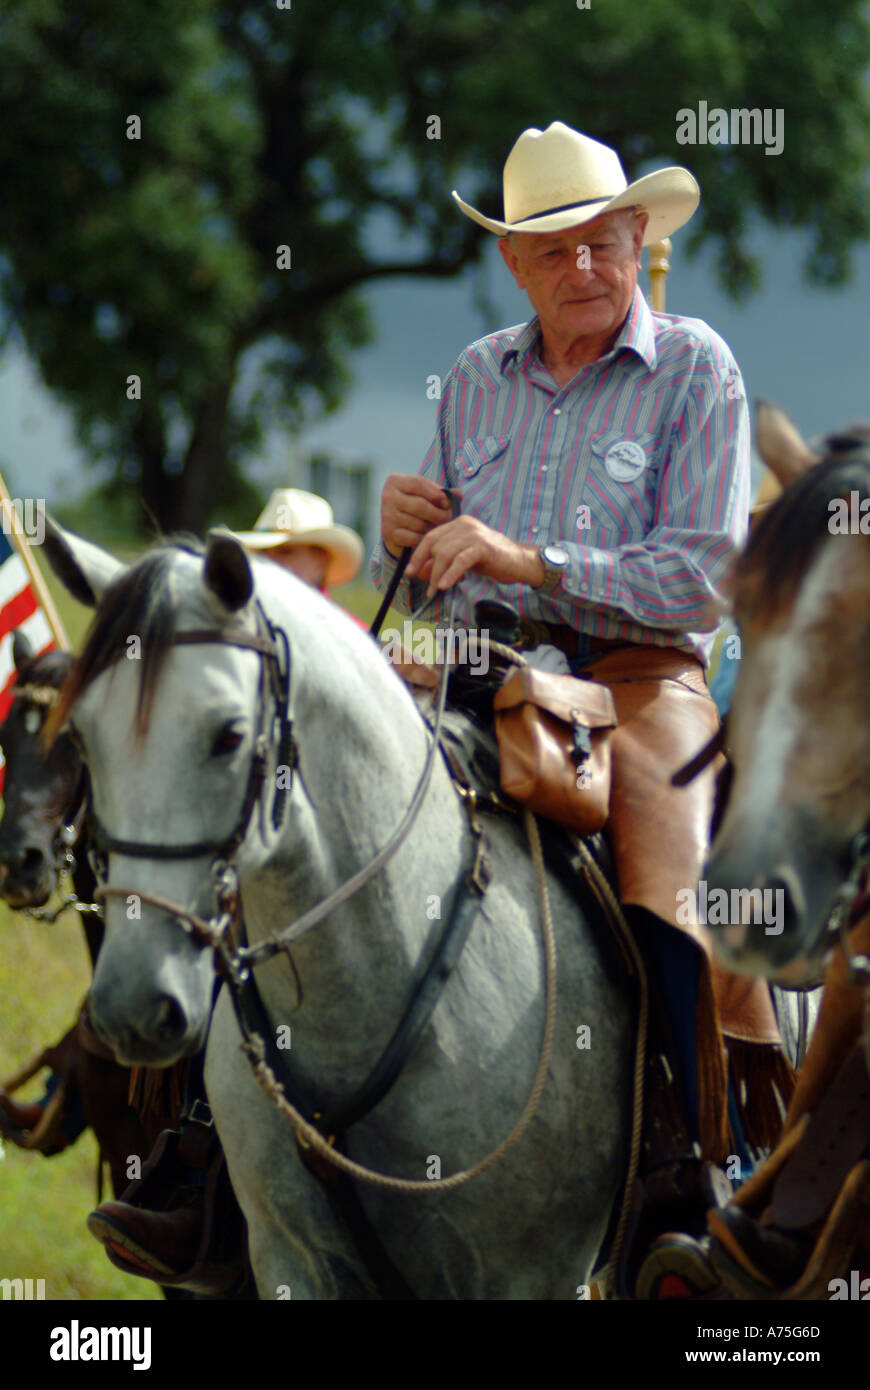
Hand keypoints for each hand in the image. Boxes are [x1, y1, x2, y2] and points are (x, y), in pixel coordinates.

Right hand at [381, 474, 453, 557]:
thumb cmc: (415, 506)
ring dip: (433, 527)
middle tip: (449, 518)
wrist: (397, 529)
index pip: (418, 483)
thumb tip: (458, 494)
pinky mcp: (388, 533)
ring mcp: (387, 516)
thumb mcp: (426, 494)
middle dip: (439, 513)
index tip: (448, 502)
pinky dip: (424, 538)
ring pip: (419, 523)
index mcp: (395, 481)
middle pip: (420, 505)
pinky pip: (414, 537)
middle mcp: (387, 497)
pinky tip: (428, 536)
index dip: (436, 493)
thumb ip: (442, 492)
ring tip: (440, 527)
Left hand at [406, 515, 544, 594]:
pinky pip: (460, 561)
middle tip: (426, 587)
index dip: (418, 555)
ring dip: (437, 574)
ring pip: (445, 553)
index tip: (410, 571)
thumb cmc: (491, 560)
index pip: (431, 537)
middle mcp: (464, 524)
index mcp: (458, 524)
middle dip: (427, 568)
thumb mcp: (461, 560)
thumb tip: (420, 572)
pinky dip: (451, 574)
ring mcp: (474, 534)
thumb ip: (442, 563)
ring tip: (436, 590)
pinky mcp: (483, 546)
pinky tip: (445, 586)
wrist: (520, 562)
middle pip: (435, 545)